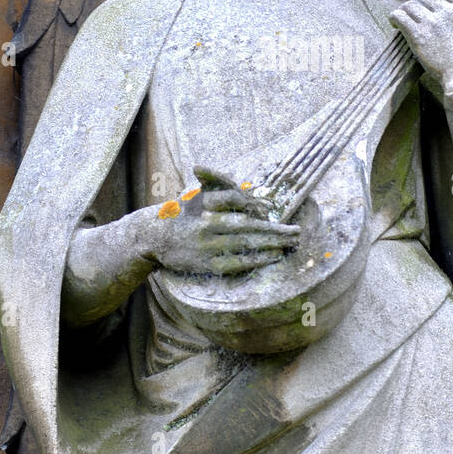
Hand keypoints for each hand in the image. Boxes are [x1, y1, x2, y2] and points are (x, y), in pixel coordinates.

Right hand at [136, 186, 300, 276]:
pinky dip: (258, 258)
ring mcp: (208, 244)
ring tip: (291, 243)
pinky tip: (273, 256)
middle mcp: (208, 222)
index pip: (240, 201)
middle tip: (297, 232)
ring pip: (247, 243)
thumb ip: (224, 191)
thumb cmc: (185, 214)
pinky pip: (238, 261)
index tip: (274, 213)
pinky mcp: (207, 263)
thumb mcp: (199, 194)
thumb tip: (253, 198)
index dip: (259, 207)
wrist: (155, 237)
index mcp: (207, 203)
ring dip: (272, 244)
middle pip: (249, 225)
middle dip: (276, 230)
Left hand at [390, 0, 452, 94]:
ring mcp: (432, 23)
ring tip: (403, 19)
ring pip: (409, 6)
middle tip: (413, 10)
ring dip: (405, 11)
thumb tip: (451, 9)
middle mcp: (446, 12)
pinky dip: (394, 17)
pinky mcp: (418, 36)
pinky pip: (399, 17)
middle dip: (416, 1)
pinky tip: (394, 23)